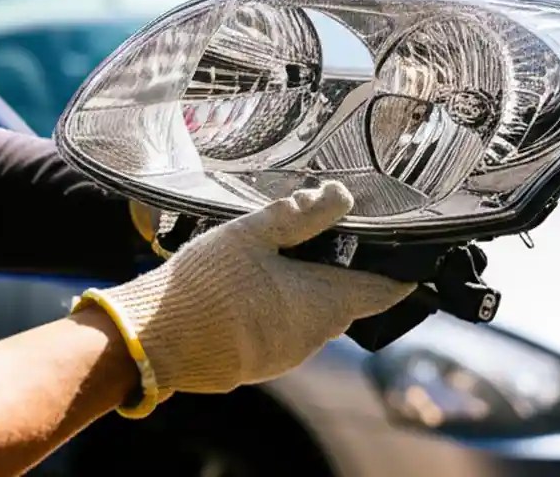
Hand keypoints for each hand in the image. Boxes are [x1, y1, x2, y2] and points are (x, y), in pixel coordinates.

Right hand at [78, 181, 412, 413]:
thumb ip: (301, 215)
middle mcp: (313, 338)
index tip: (408, 255)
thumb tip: (341, 196)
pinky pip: (286, 331)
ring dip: (309, 289)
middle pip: (346, 301)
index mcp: (322, 305)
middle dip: (344, 271)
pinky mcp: (259, 362)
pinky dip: (284, 307)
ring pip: (314, 317)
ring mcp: (285, 356)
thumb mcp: (252, 233)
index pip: (382, 292)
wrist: (151, 340)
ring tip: (288, 252)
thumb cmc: (204, 285)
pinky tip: (259, 282)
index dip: (397, 273)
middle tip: (332, 234)